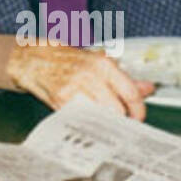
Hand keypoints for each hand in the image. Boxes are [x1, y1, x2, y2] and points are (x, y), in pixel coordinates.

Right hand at [6, 44, 154, 119]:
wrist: (33, 59)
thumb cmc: (66, 59)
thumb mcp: (97, 62)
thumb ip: (124, 78)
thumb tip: (148, 88)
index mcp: (102, 64)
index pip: (130, 93)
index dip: (138, 110)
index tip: (138, 116)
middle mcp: (90, 76)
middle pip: (117, 110)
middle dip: (121, 119)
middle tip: (121, 120)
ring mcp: (74, 90)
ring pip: (101, 117)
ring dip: (105, 121)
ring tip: (103, 118)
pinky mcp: (61, 102)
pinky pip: (83, 119)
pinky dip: (87, 121)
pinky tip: (87, 117)